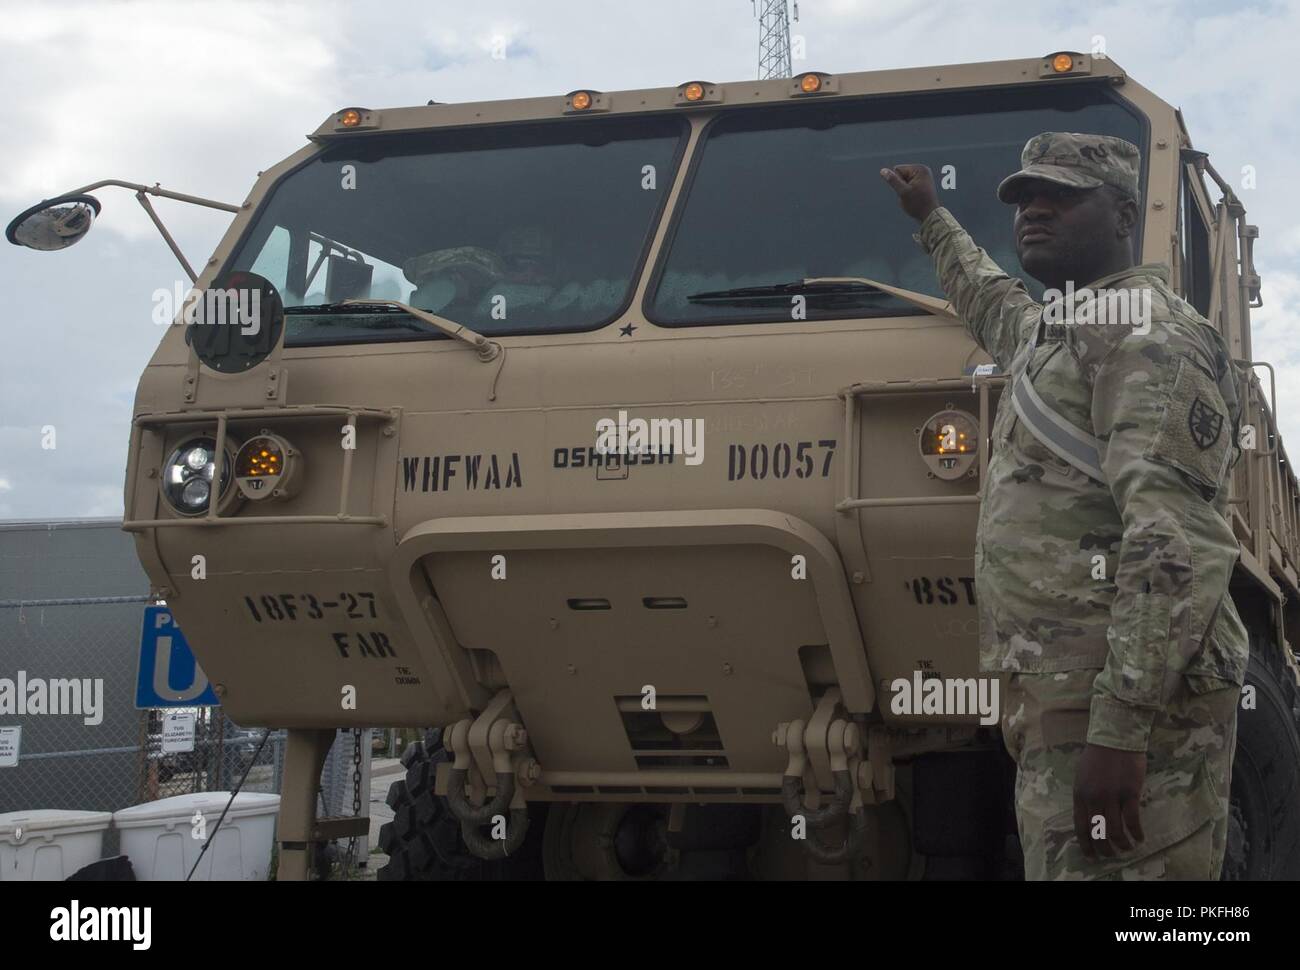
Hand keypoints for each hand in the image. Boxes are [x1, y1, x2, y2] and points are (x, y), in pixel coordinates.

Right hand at [880, 164, 941, 221]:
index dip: (898, 182)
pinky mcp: (922, 182)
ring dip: (904, 189)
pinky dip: (908, 191)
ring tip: (914, 196)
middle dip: (902, 185)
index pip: (897, 169)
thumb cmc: (917, 204)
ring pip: (903, 180)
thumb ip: (892, 180)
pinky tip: (915, 196)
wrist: (929, 215)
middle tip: (911, 194)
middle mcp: (922, 170)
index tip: (908, 190)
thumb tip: (883, 171)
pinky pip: (908, 184)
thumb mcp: (903, 192)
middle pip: (901, 174)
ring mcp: (922, 176)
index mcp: (919, 169)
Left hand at [1073, 743, 1145, 857]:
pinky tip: (1139, 838)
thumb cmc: (1097, 757)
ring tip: (1127, 848)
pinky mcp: (1130, 793)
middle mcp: (1094, 798)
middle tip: (1111, 855)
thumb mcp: (1082, 777)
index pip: (1081, 826)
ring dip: (1122, 844)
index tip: (1091, 856)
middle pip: (1098, 832)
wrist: (1115, 739)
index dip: (1086, 844)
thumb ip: (1084, 797)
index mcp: (1080, 795)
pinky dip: (1136, 832)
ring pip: (1115, 830)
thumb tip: (1088, 817)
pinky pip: (1133, 820)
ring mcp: (1112, 796)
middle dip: (1104, 848)